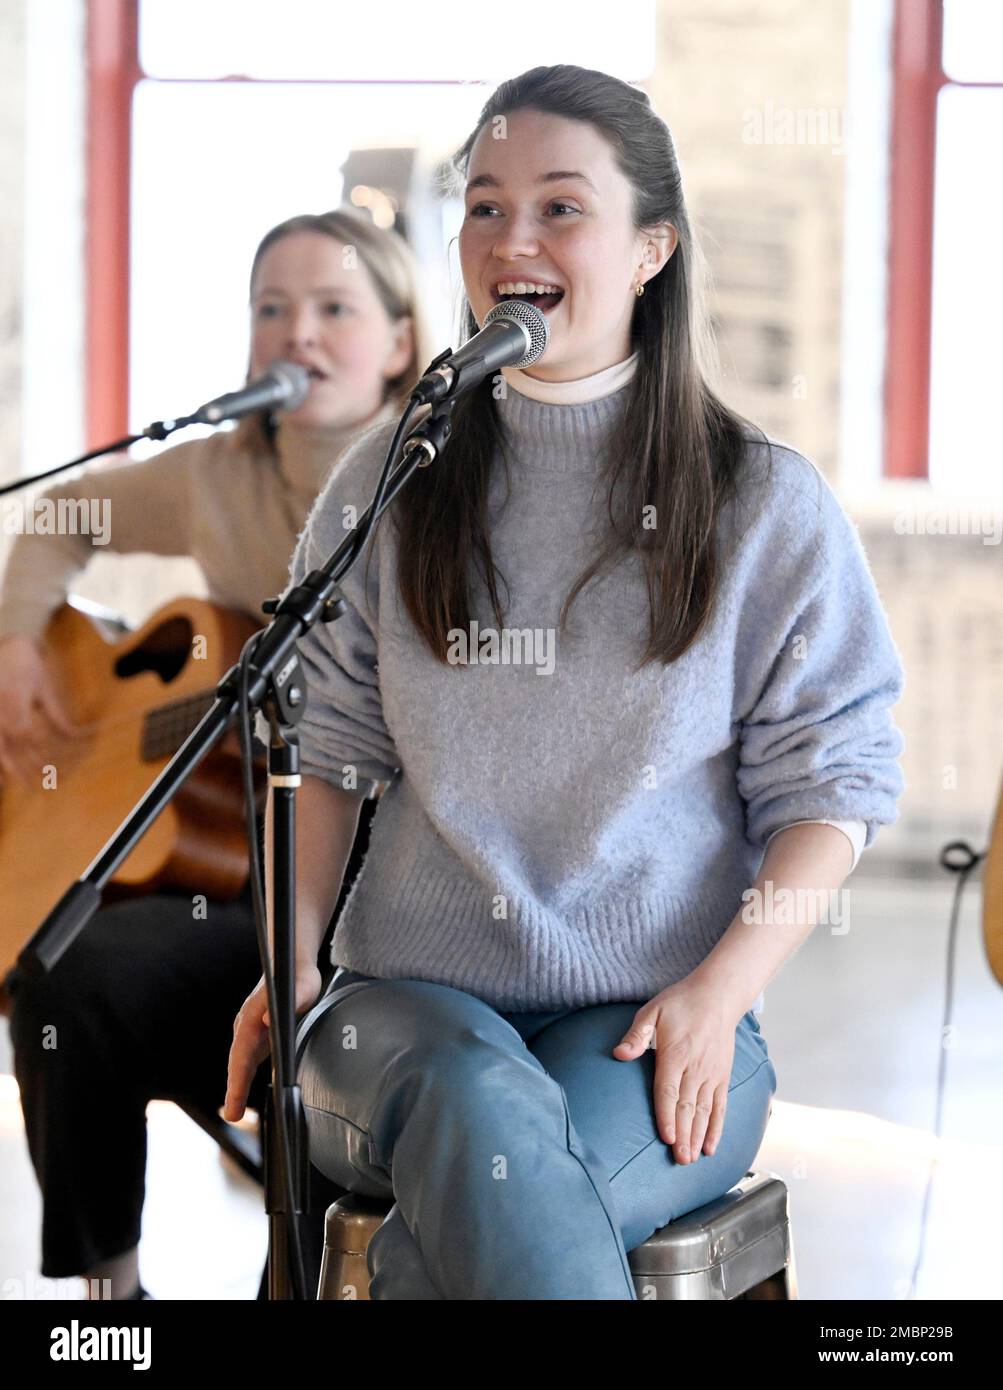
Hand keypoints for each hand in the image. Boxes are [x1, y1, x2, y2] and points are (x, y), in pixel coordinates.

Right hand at [0, 635, 78, 784]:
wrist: (6, 644)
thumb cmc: (28, 665)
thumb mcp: (45, 689)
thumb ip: (57, 715)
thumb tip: (74, 736)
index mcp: (16, 704)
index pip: (27, 735)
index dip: (37, 753)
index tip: (48, 768)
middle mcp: (0, 712)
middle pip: (7, 746)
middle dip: (18, 768)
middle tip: (31, 786)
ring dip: (2, 765)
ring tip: (6, 785)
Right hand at [223, 963, 321, 1121]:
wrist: (291, 965)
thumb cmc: (297, 977)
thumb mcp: (302, 986)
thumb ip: (290, 1000)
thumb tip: (267, 1021)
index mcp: (252, 1017)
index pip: (241, 1053)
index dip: (238, 1078)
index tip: (234, 1098)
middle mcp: (246, 1025)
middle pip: (237, 1062)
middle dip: (234, 1088)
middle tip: (231, 1115)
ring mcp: (250, 1031)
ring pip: (240, 1062)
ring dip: (236, 1086)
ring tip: (233, 1112)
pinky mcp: (258, 1035)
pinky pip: (247, 1060)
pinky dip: (243, 1077)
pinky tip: (241, 1094)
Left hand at [612, 979, 738, 1165]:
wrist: (718, 995)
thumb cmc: (681, 1003)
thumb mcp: (652, 1011)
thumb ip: (636, 1035)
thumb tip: (619, 1054)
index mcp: (675, 1054)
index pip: (669, 1091)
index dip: (667, 1116)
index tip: (667, 1138)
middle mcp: (696, 1068)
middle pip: (688, 1107)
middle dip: (684, 1135)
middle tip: (679, 1160)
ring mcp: (712, 1074)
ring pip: (704, 1111)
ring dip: (697, 1136)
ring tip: (691, 1159)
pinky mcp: (722, 1076)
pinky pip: (720, 1106)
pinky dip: (716, 1127)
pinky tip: (711, 1147)